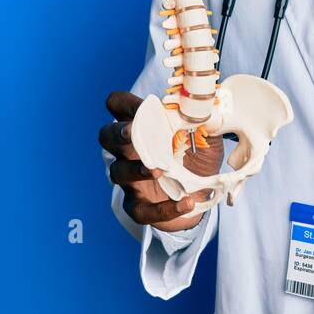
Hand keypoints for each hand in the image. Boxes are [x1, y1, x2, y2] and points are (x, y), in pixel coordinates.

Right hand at [99, 91, 226, 231]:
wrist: (204, 193)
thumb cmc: (198, 157)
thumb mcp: (206, 135)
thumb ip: (203, 120)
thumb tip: (206, 105)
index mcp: (144, 127)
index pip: (120, 106)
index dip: (125, 104)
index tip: (143, 106)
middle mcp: (130, 151)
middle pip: (107, 136)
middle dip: (117, 133)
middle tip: (132, 132)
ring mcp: (131, 179)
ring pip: (118, 172)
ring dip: (137, 170)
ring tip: (160, 171)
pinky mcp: (139, 205)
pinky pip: (140, 209)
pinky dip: (163, 208)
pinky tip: (185, 203)